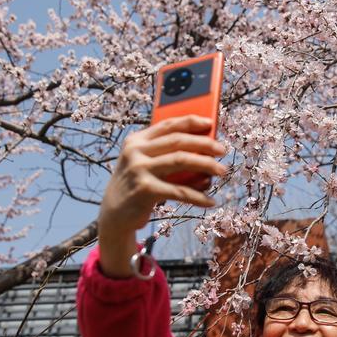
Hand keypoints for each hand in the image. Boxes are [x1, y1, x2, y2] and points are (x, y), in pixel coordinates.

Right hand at [97, 116, 226, 275]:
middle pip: (178, 141)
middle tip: (222, 150)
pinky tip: (211, 201)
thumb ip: (165, 153)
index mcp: (136, 140)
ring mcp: (139, 170)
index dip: (191, 122)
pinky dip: (198, 196)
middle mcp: (136, 151)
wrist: (114, 214)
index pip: (168, 125)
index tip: (211, 123)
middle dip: (204, 143)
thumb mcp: (144, 164)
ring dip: (206, 165)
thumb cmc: (136, 185)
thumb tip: (204, 148)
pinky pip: (179, 190)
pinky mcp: (145, 190)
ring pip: (181, 160)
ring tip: (222, 170)